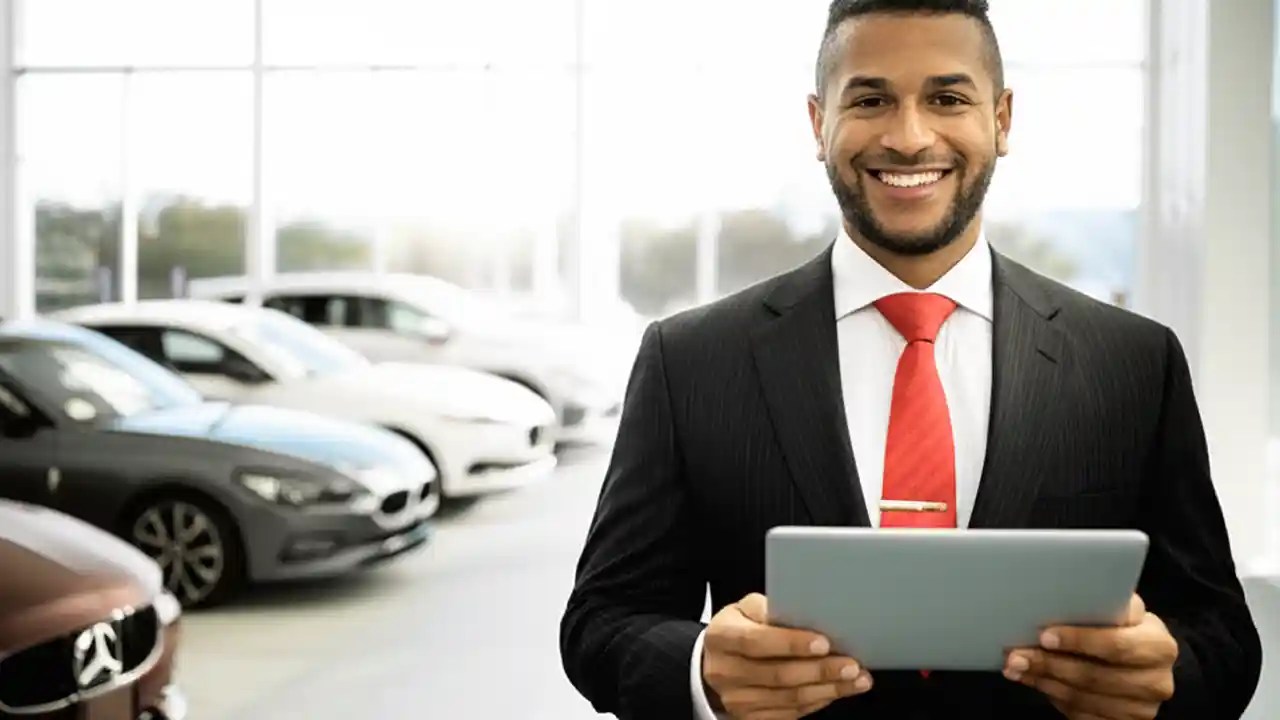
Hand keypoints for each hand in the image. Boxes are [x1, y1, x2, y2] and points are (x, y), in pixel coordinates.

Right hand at [702, 593, 872, 718]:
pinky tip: (836, 690)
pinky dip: (818, 702)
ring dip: (827, 689)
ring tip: (855, 679)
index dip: (791, 643)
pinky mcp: (750, 718)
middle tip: (850, 664)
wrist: (717, 662)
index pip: (756, 642)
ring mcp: (737, 699)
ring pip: (789, 698)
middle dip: (819, 670)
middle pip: (778, 674)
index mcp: (722, 637)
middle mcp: (725, 672)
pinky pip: (790, 713)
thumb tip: (808, 612)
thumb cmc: (739, 629)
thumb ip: (770, 609)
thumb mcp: (745, 609)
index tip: (823, 642)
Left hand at [1004, 594, 1177, 719]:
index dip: (1079, 640)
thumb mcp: (1123, 611)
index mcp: (1159, 646)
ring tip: (1017, 667)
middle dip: (1049, 665)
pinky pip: (1081, 715)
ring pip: (1082, 699)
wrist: (1144, 664)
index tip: (1044, 636)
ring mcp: (1141, 709)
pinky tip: (1034, 681)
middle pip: (1094, 677)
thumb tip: (1056, 593)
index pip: (1116, 645)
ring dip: (1044, 681)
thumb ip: (1102, 604)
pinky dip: (1053, 698)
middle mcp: (1156, 682)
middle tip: (1015, 655)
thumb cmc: (1125, 629)